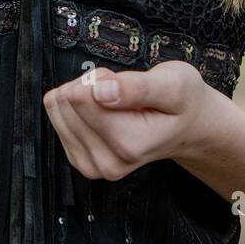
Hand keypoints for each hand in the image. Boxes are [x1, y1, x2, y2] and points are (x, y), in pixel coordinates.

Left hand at [42, 62, 217, 179]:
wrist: (187, 127)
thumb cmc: (182, 103)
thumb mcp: (174, 84)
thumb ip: (137, 87)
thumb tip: (99, 91)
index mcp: (129, 145)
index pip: (81, 96)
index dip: (102, 78)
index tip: (125, 85)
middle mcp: (108, 163)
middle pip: (67, 100)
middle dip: (91, 85)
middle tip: (123, 92)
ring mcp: (93, 165)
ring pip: (58, 108)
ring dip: (84, 95)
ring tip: (116, 101)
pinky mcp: (81, 160)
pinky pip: (57, 118)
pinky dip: (78, 107)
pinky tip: (104, 110)